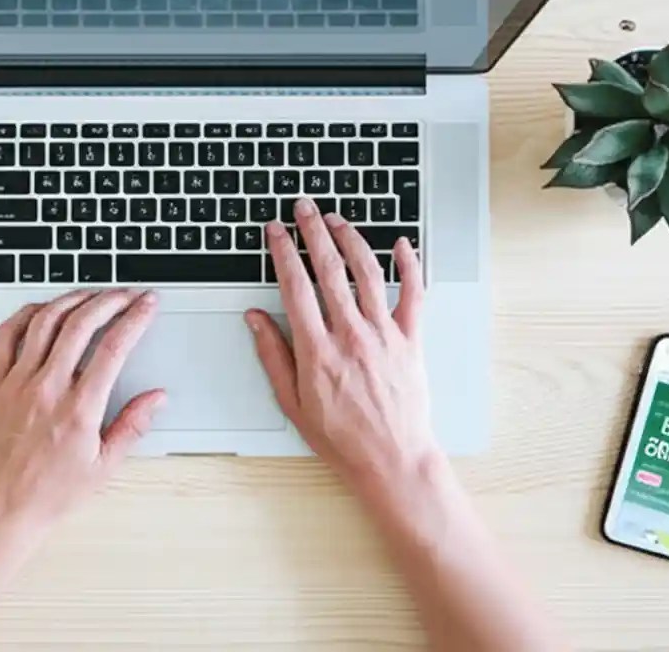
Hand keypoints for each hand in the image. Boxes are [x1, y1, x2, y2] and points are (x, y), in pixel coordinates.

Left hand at [0, 289, 164, 532]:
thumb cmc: (47, 494)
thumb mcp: (103, 467)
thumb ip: (132, 426)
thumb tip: (157, 398)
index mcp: (79, 409)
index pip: (114, 348)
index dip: (136, 318)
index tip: (147, 304)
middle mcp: (46, 389)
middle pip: (81, 324)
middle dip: (110, 300)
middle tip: (126, 294)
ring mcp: (16, 383)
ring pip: (45, 322)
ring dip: (72, 300)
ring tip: (92, 295)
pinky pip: (6, 335)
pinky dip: (27, 313)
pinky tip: (43, 309)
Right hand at [246, 198, 439, 494]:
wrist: (392, 459)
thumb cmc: (341, 438)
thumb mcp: (292, 402)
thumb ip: (273, 355)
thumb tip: (255, 318)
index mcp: (317, 349)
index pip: (295, 286)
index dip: (282, 252)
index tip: (275, 232)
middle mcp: (350, 335)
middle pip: (329, 269)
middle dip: (312, 232)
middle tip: (303, 209)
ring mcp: (384, 335)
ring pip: (367, 273)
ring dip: (351, 240)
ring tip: (337, 220)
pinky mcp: (410, 340)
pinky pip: (414, 294)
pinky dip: (410, 266)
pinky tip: (402, 244)